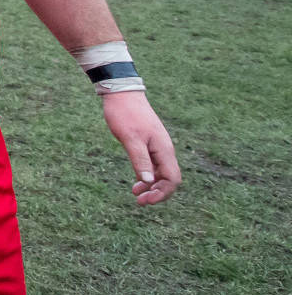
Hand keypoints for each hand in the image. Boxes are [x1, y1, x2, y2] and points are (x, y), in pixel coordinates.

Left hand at [100, 90, 180, 204]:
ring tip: (135, 193)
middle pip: (169, 178)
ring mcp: (157, 146)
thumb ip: (139, 160)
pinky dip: (146, 174)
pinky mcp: (148, 142)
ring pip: (160, 172)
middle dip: (157, 192)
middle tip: (139, 201)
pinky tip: (136, 180)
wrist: (121, 93)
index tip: (145, 200)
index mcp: (163, 149)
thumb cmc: (125, 114)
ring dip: (151, 185)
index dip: (162, 193)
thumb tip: (148, 181)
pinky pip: (153, 164)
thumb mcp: (130, 139)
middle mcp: (164, 149)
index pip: (172, 179)